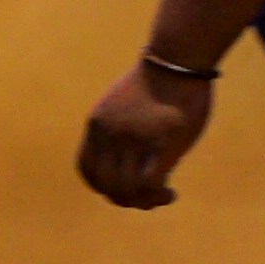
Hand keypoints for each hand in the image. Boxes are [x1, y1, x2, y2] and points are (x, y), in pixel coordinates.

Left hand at [82, 58, 218, 209]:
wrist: (177, 62)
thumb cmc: (159, 82)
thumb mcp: (126, 106)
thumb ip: (120, 130)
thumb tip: (130, 157)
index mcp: (97, 126)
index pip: (87, 170)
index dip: (103, 187)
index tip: (123, 189)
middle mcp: (109, 136)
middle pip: (106, 185)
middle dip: (125, 199)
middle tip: (146, 200)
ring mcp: (133, 140)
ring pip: (127, 189)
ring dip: (144, 201)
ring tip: (162, 197)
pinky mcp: (160, 144)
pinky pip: (149, 183)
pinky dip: (157, 195)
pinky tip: (170, 192)